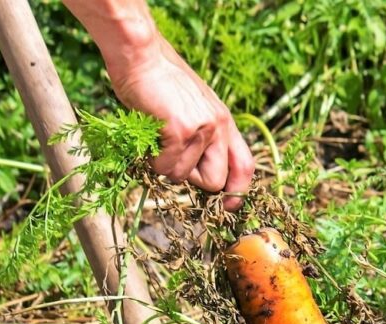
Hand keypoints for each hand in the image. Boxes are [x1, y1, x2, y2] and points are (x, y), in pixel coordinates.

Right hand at [108, 37, 253, 209]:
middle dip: (192, 178)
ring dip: (165, 165)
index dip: (238, 191)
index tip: (228, 207)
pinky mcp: (181, 131)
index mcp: (224, 121)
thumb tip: (197, 171)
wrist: (140, 55)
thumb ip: (202, 135)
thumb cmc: (158, 81)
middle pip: (216, 181)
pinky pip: (166, 167)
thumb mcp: (192, 107)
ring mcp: (202, 129)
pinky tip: (149, 136)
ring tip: (156, 137)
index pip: (245, 165)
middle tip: (172, 156)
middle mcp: (219, 126)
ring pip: (184, 177)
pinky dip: (152, 160)